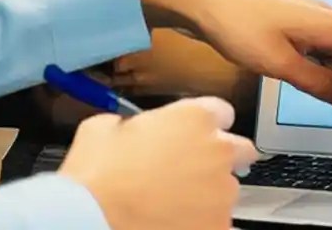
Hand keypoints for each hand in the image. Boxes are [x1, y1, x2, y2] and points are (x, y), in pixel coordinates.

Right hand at [59, 96, 255, 229]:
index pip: (220, 112)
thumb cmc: (95, 176)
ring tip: (173, 204)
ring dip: (209, 193)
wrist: (91, 220)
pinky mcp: (218, 226)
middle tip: (193, 170)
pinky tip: (176, 222)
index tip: (192, 134)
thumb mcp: (101, 128)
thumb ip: (129, 123)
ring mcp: (222, 193)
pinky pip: (219, 222)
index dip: (203, 124)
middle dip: (221, 157)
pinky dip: (203, 222)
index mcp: (194, 118)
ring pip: (228, 190)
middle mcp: (217, 151)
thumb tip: (126, 129)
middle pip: (240, 149)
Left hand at [137, 0, 331, 107]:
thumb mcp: (278, 64)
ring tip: (306, 86)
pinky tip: (302, 75)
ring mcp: (317, 25)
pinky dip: (326, 73)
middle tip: (330, 99)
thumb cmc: (237, 23)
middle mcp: (330, 20)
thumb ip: (319, 83)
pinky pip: (329, 56)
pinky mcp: (303, 30)